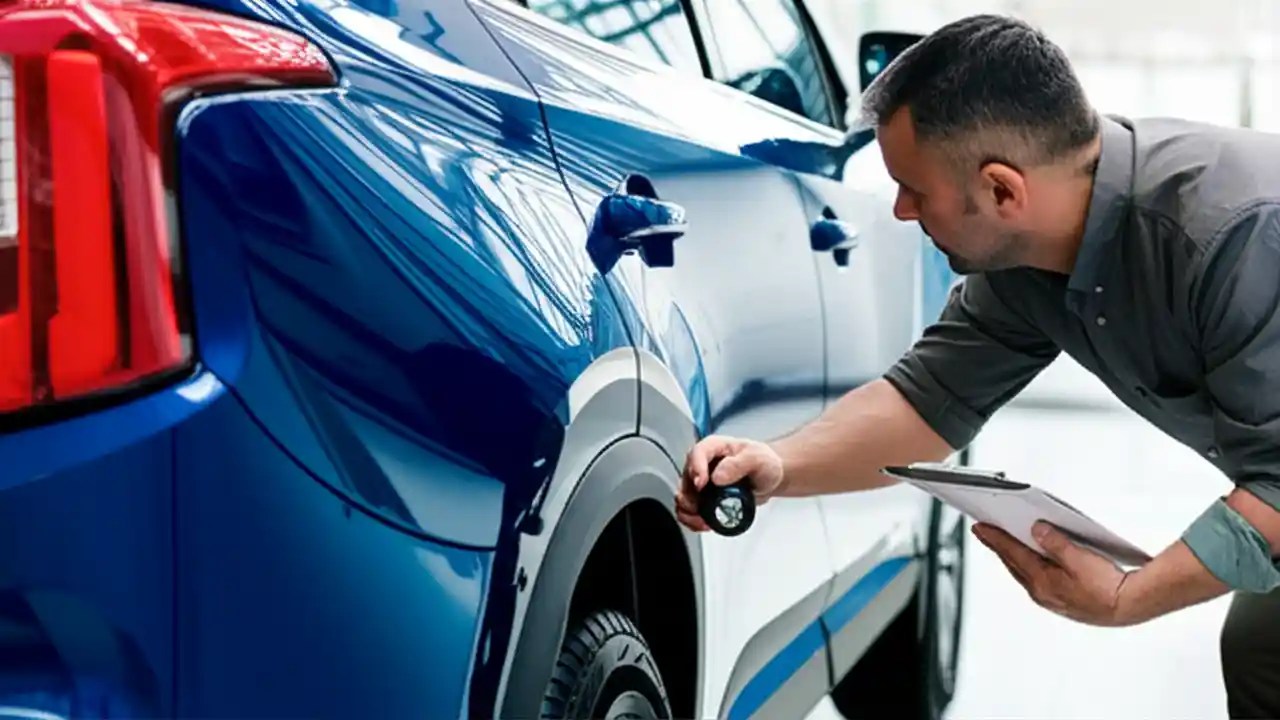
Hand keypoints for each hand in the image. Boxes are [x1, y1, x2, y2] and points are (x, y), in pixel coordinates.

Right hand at [675, 435, 784, 531]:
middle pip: (685, 479)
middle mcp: (702, 463)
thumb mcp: (758, 459)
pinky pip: (689, 511)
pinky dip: (693, 520)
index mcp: (713, 447)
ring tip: (705, 521)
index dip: (696, 469)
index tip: (701, 485)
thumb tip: (717, 476)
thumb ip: (739, 464)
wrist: (768, 479)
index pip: (697, 454)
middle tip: (703, 508)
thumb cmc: (763, 463)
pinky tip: (705, 524)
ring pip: (683, 497)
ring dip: (690, 512)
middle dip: (691, 498)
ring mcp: (700, 482)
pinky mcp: (703, 499)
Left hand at [973, 521, 1135, 626]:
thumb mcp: (1079, 558)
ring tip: (1003, 543)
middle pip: (1013, 563)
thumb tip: (1036, 530)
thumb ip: (1055, 543)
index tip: (978, 527)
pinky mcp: (1060, 601)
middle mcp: (1041, 592)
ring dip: (1012, 556)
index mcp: (1041, 581)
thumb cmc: (1108, 586)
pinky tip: (1032, 560)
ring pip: (1023, 572)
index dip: (994, 538)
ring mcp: (1050, 598)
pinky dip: (1028, 566)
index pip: (1011, 553)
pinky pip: (1036, 579)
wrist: (1128, 607)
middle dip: (998, 546)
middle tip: (984, 532)